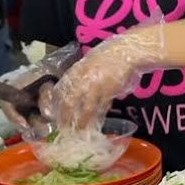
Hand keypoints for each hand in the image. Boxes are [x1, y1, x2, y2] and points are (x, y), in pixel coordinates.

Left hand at [44, 26, 165, 129]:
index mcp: (75, 71)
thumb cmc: (109, 57)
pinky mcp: (107, 91)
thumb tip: (73, 94)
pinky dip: (97, 117)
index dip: (57, 106)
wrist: (127, 51)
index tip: (57, 116)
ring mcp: (94, 85)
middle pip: (69, 103)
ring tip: (80, 132)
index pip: (60, 92)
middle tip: (66, 129)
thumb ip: (80, 77)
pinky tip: (96, 124)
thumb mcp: (89, 64)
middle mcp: (81, 79)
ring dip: (81, 122)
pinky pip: (99, 108)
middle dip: (66, 118)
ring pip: (83, 109)